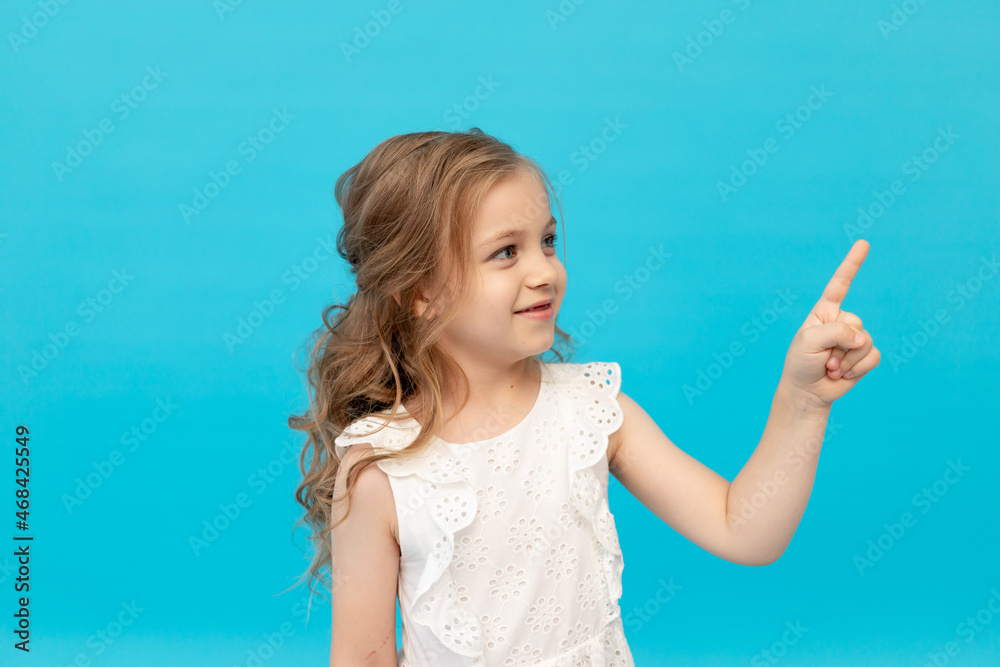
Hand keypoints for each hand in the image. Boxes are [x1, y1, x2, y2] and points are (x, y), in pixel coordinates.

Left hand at [779, 239, 880, 407]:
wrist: (807, 391)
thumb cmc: (801, 363)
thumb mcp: (809, 341)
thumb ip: (835, 332)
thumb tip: (862, 337)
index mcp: (824, 311)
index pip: (840, 284)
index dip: (852, 264)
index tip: (864, 243)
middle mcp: (841, 322)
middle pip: (855, 323)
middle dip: (838, 345)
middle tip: (822, 358)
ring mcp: (854, 339)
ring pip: (865, 342)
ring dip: (846, 361)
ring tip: (829, 368)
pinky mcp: (864, 356)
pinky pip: (873, 356)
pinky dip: (857, 369)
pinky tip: (842, 376)